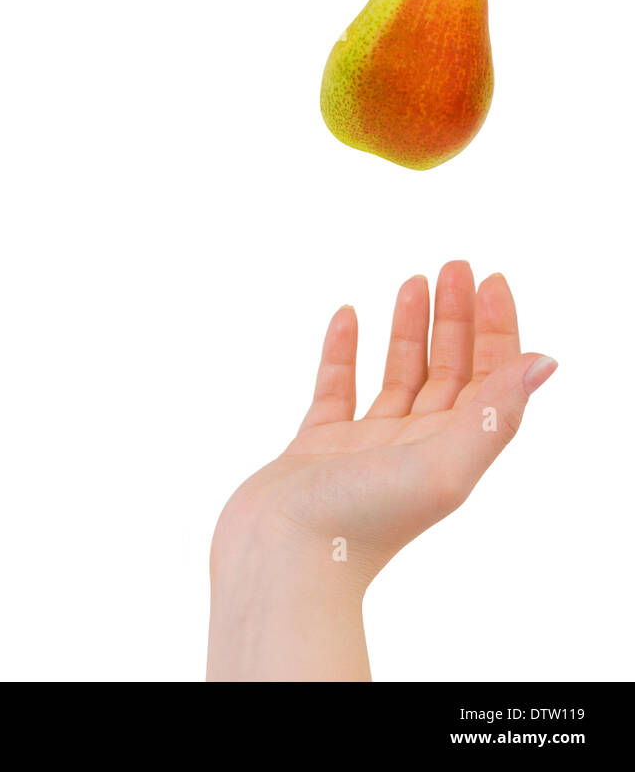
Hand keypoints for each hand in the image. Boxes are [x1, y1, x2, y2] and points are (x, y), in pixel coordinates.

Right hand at [208, 262, 555, 680]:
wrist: (279, 561)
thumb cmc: (361, 522)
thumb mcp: (444, 464)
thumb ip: (495, 412)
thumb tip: (548, 363)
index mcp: (453, 454)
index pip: (489, 380)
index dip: (496, 330)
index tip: (491, 280)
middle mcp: (415, 449)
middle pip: (448, 372)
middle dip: (456, 318)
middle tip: (455, 264)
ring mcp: (364, 449)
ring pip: (397, 377)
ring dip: (408, 328)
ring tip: (413, 279)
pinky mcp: (316, 448)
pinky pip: (336, 389)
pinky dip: (343, 351)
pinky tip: (346, 316)